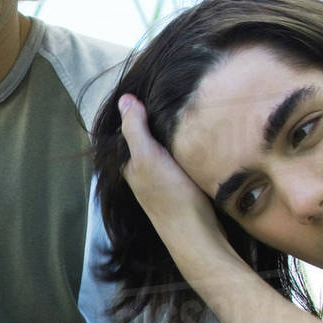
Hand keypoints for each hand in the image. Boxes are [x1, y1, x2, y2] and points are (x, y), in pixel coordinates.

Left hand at [118, 94, 222, 244]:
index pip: (129, 128)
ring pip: (163, 147)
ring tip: (187, 110)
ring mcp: (161, 179)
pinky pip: (178, 157)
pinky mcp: (180, 185)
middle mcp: (142, 171)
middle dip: (157, 118)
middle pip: (147, 137)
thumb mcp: (148, 157)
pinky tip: (196, 137)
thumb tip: (125, 99)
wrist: (197, 235)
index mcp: (130, 163)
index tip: (155, 87)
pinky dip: (183, 145)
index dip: (139, 109)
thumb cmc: (171, 197)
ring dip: (172, 132)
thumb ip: (134, 130)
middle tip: (175, 94)